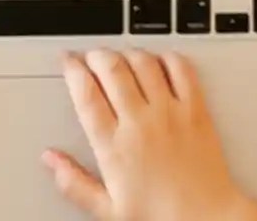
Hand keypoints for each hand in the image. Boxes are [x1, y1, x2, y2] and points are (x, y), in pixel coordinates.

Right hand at [44, 50, 256, 220]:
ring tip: (120, 57)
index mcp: (114, 146)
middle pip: (111, 68)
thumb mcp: (107, 209)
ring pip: (142, 62)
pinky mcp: (195, 109)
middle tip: (90, 56)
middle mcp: (139, 123)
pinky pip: (180, 69)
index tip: (67, 61)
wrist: (206, 218)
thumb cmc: (161, 216)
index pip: (85, 94)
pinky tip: (158, 61)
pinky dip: (166, 57)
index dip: (72, 70)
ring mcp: (169, 112)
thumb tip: (50, 159)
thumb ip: (74, 182)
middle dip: (95, 54)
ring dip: (127, 52)